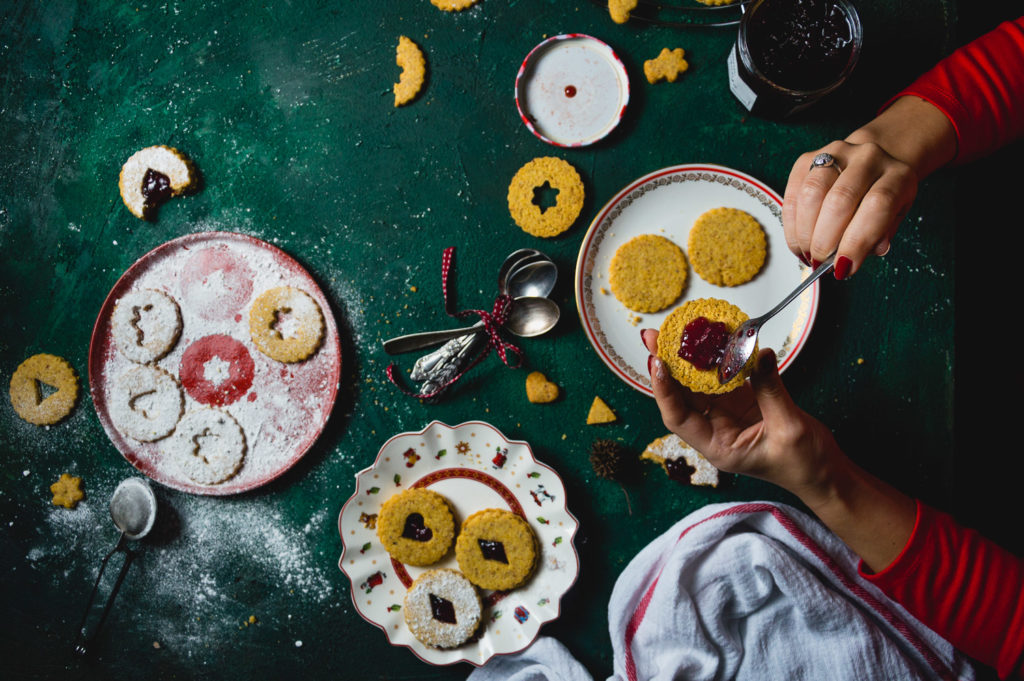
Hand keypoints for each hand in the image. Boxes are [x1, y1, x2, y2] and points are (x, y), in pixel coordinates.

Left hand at [642, 329, 842, 501]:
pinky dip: (720, 360)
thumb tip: (758, 352)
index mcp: (719, 447)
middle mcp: (717, 431)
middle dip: (668, 366)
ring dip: (689, 359)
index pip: (679, 418)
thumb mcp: (788, 427)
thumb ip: (770, 389)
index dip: (664, 391)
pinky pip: (726, 378)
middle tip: (653, 336)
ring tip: (674, 331)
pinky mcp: (744, 404)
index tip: (657, 362)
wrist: (827, 475)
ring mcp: (729, 416)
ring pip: (701, 384)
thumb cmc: (806, 465)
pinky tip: (712, 340)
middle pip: (683, 396)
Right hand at [783, 140, 915, 279]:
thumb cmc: (884, 195)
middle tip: (820, 263)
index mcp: (897, 175)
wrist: (877, 159)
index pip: (877, 205)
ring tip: (807, 253)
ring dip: (805, 232)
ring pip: (812, 193)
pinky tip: (797, 240)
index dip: (856, 241)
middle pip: (840, 199)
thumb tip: (850, 261)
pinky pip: (793, 192)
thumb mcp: (895, 216)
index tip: (843, 268)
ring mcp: (836, 153)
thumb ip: (878, 237)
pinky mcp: (808, 158)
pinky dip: (791, 223)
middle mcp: (868, 157)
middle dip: (825, 240)